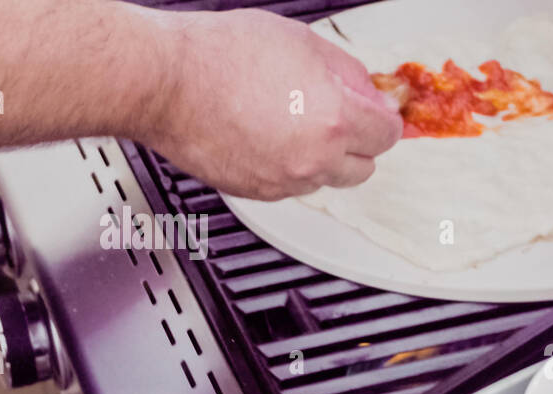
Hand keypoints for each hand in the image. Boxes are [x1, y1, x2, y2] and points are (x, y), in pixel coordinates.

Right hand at [143, 9, 402, 199]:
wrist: (164, 82)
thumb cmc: (219, 55)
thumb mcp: (302, 41)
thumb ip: (348, 73)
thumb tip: (371, 91)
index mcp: (333, 121)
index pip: (388, 136)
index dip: (383, 118)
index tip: (378, 112)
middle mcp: (313, 160)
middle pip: (365, 166)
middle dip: (358, 141)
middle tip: (340, 116)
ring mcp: (285, 181)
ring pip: (328, 179)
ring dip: (324, 157)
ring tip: (294, 122)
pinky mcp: (258, 192)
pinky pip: (292, 186)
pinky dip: (291, 167)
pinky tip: (270, 137)